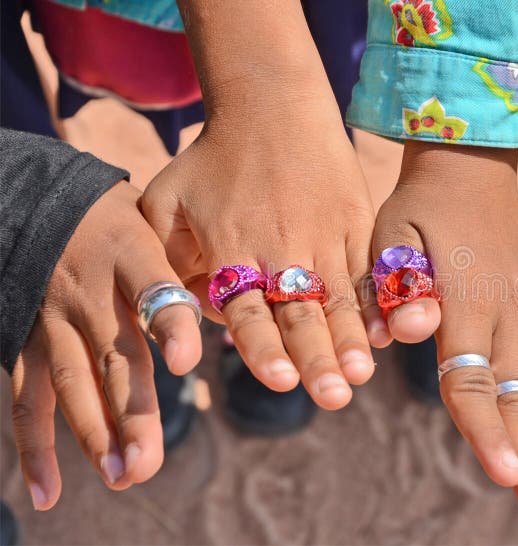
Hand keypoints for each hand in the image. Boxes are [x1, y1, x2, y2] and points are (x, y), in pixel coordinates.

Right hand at [12, 182, 201, 509]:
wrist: (49, 210)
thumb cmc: (127, 225)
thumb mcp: (164, 227)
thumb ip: (200, 271)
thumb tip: (251, 317)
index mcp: (132, 255)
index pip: (154, 289)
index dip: (170, 324)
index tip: (187, 360)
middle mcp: (91, 290)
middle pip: (113, 352)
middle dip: (130, 409)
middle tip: (148, 461)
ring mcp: (55, 319)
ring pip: (71, 380)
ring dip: (95, 433)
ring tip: (122, 476)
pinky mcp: (28, 342)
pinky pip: (28, 398)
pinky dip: (37, 447)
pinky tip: (49, 490)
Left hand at [141, 115, 377, 409]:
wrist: (271, 104)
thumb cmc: (213, 158)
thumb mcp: (166, 199)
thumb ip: (165, 259)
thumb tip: (176, 315)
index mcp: (233, 246)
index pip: (248, 309)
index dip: (264, 347)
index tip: (282, 382)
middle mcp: (279, 247)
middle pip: (298, 312)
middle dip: (316, 358)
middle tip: (333, 397)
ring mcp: (322, 234)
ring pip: (336, 297)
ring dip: (349, 339)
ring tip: (361, 375)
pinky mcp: (353, 221)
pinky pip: (366, 268)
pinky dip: (376, 302)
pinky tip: (386, 333)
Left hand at [370, 141, 517, 522]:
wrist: (470, 167)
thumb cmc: (419, 207)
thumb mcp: (392, 234)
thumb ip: (396, 284)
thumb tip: (406, 332)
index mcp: (467, 299)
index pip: (471, 377)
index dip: (486, 428)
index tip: (506, 474)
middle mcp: (507, 310)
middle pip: (515, 392)